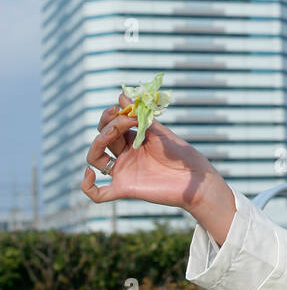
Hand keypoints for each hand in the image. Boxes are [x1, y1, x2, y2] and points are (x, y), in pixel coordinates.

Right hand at [80, 91, 226, 216]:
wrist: (196, 178)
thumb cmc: (182, 155)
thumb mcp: (161, 132)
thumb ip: (141, 116)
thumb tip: (121, 95)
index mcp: (133, 140)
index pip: (111, 125)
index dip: (113, 116)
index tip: (126, 110)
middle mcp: (125, 156)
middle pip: (101, 138)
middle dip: (108, 125)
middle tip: (125, 120)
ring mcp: (123, 172)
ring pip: (94, 158)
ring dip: (96, 144)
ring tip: (110, 136)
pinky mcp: (125, 189)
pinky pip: (98, 193)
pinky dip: (87, 186)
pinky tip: (90, 174)